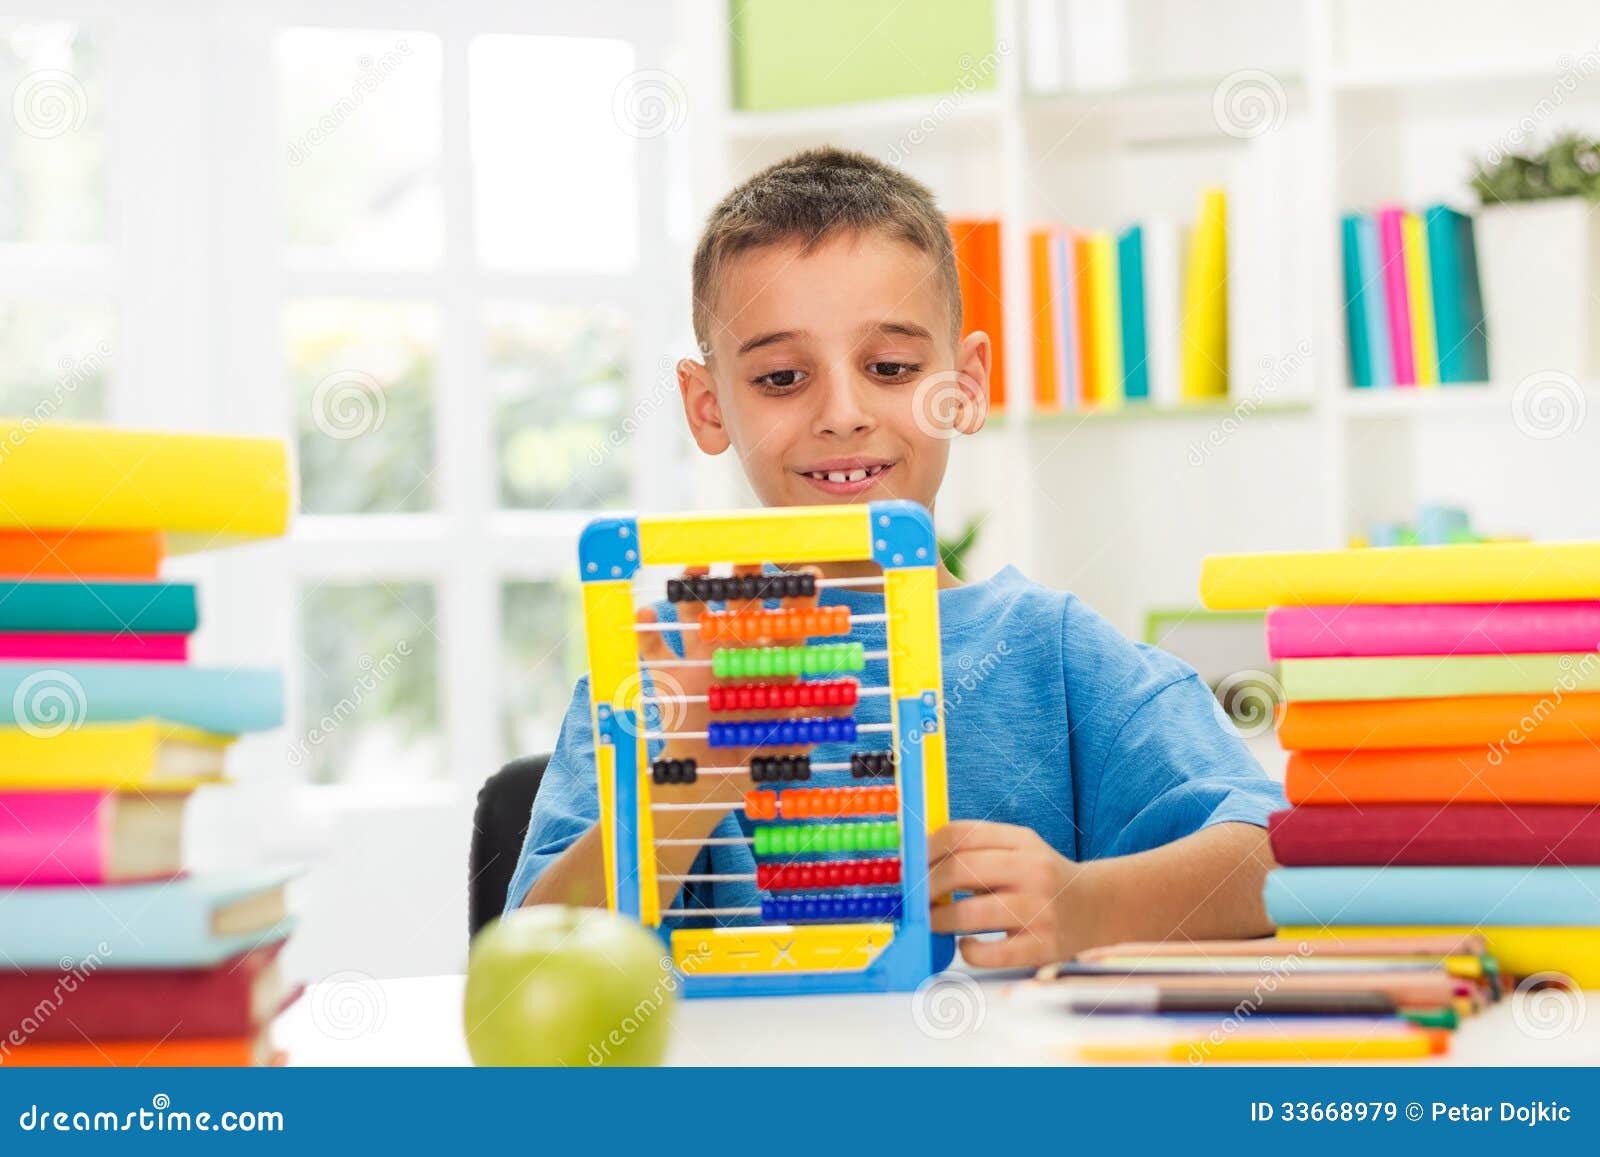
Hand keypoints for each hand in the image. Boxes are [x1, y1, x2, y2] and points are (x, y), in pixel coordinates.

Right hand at [634, 565, 842, 823]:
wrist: (712, 776)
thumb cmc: (756, 751)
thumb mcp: (792, 737)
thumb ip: (820, 718)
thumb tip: (851, 697)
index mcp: (769, 662)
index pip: (787, 621)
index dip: (799, 598)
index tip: (811, 575)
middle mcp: (737, 652)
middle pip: (743, 605)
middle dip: (747, 578)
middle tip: (749, 555)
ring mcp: (702, 660)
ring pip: (698, 613)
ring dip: (695, 588)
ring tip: (696, 565)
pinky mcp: (672, 676)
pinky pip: (655, 648)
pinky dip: (648, 631)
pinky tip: (645, 614)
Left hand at [926, 820, 1104, 967]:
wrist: (1099, 906)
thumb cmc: (1043, 878)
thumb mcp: (1020, 849)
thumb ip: (978, 850)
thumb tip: (920, 862)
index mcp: (1022, 841)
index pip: (961, 834)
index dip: (926, 849)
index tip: (911, 865)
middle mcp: (1033, 871)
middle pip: (960, 870)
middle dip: (926, 887)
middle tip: (915, 899)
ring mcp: (1040, 910)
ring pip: (970, 914)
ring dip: (939, 920)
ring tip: (933, 923)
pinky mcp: (1044, 946)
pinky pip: (993, 953)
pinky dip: (969, 951)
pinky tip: (966, 945)